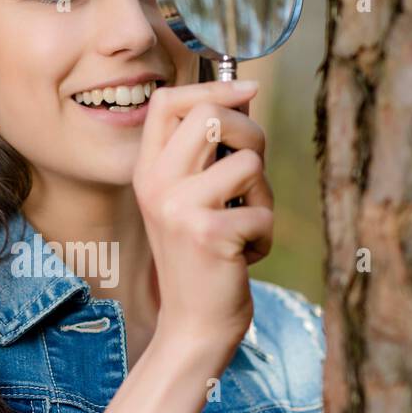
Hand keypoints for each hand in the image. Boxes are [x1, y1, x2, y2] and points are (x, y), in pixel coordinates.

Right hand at [132, 79, 273, 365]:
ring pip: (247, 162)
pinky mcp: (209, 233)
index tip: (249, 90)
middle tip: (252, 171)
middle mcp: (156, 184)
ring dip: (262, 195)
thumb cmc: (202, 258)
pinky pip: (262, 211)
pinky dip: (264, 235)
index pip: (168, 102)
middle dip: (251, 135)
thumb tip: (244, 96)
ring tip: (243, 223)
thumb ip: (205, 154)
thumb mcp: (189, 199)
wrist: (193, 324)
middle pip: (212, 115)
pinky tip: (242, 255)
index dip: (213, 88)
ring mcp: (179, 208)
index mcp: (147, 171)